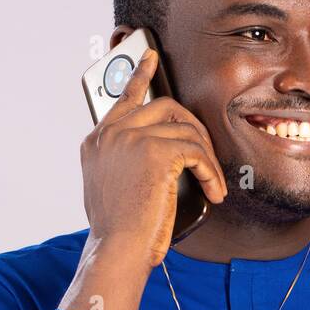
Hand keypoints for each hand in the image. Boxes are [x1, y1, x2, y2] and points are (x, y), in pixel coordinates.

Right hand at [79, 47, 227, 269]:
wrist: (117, 250)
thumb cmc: (118, 232)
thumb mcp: (111, 190)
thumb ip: (124, 162)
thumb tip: (158, 153)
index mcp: (96, 141)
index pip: (122, 98)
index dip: (140, 75)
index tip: (152, 58)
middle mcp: (110, 134)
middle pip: (163, 106)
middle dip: (194, 127)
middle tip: (207, 153)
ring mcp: (130, 138)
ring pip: (186, 130)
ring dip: (207, 159)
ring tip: (212, 185)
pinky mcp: (154, 151)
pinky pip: (196, 152)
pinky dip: (211, 173)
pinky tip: (213, 192)